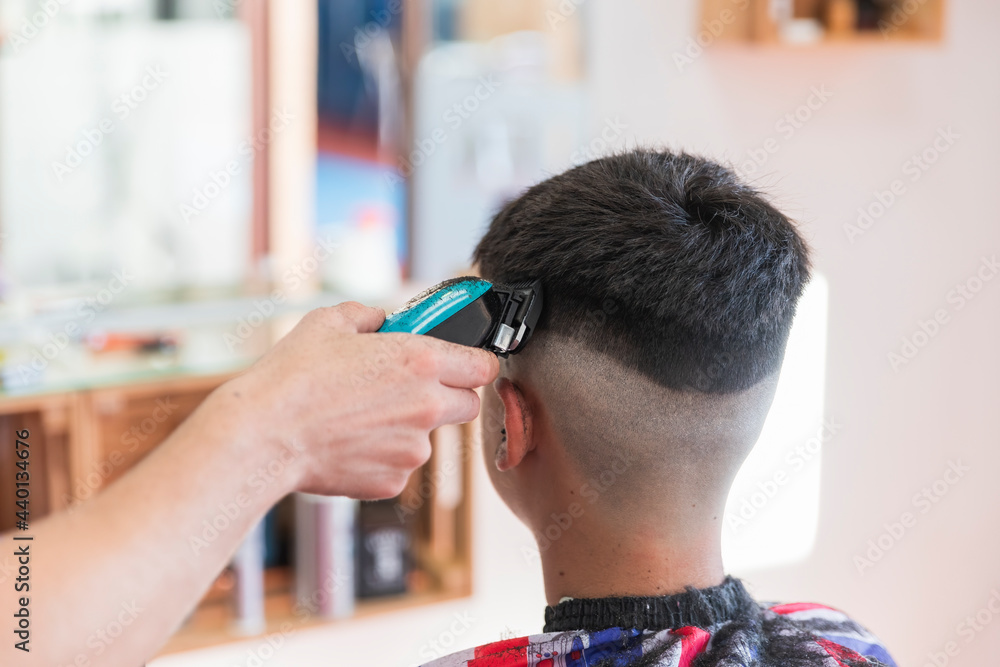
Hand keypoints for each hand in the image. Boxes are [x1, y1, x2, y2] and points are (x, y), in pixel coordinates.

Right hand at [220, 302, 498, 498]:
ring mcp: (413, 449)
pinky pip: (400, 465)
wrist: (263, 437)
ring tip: (360, 418)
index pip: (483, 366)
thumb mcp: (330, 322)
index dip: (473, 364)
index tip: (463, 364)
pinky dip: (383, 456)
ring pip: (428, 437)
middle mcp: (427, 407)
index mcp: (421, 361)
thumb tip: (380, 320)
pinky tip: (349, 443)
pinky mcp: (394, 481)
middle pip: (468, 405)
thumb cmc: (292, 377)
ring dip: (409, 428)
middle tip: (411, 389)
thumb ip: (368, 316)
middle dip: (448, 395)